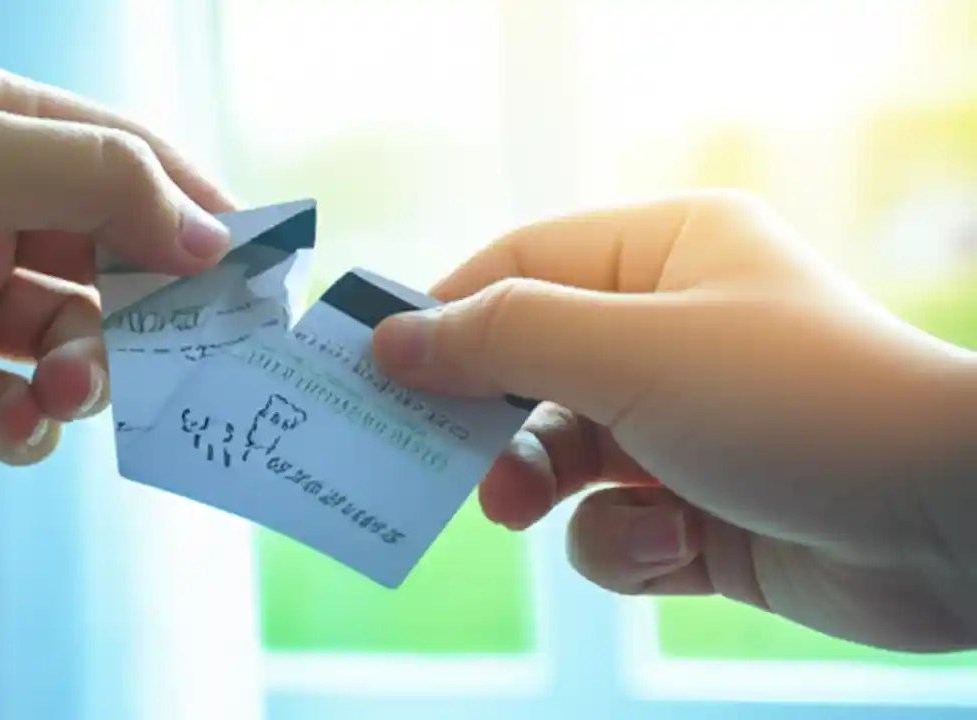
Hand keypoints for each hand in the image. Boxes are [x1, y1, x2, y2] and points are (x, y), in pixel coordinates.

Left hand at [0, 51, 233, 462]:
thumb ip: (103, 186)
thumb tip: (213, 236)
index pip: (119, 163)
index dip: (189, 209)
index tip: (247, 264)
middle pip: (104, 262)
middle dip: (142, 308)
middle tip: (180, 347)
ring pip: (65, 340)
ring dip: (86, 371)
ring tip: (72, 389)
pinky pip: (6, 408)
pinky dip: (26, 424)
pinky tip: (19, 424)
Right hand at [374, 191, 976, 651]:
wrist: (953, 526)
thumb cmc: (798, 403)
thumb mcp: (634, 352)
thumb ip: (504, 339)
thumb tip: (393, 338)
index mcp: (668, 254)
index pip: (521, 269)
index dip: (444, 315)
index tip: (373, 366)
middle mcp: (675, 331)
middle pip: (532, 368)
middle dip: (491, 420)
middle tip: (433, 457)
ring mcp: (688, 426)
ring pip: (563, 456)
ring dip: (546, 488)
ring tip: (525, 509)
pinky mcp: (702, 510)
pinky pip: (615, 524)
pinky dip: (626, 543)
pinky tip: (673, 544)